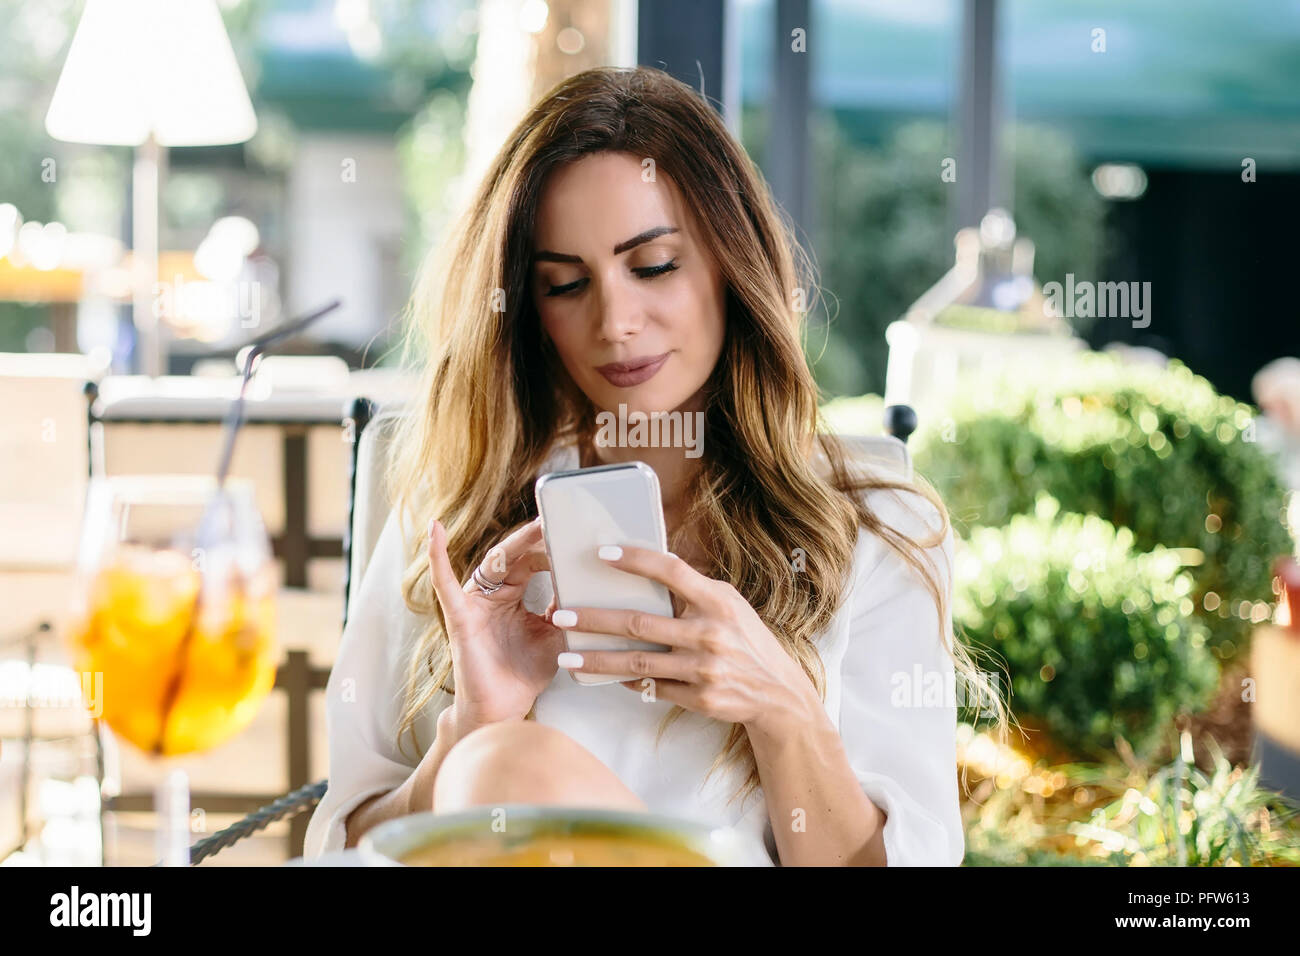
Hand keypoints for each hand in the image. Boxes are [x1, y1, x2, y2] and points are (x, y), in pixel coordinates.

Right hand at [426, 516, 563, 726]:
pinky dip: (437, 556)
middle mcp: (493, 594)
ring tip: (537, 524)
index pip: (533, 561)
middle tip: (563, 521)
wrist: (502, 709)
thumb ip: (565, 608)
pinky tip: (435, 530)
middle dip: (539, 539)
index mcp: (514, 595)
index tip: (574, 532)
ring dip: (515, 542)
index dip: (551, 547)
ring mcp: (474, 602)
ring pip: (493, 562)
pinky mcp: (459, 615)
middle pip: (516, 556)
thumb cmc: (523, 674)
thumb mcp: (555, 635)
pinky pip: (444, 582)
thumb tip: (583, 583)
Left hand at [552, 545, 813, 733]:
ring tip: (567, 654)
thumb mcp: (729, 606)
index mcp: (717, 601)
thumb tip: (655, 564)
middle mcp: (710, 633)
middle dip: (594, 619)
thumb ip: (694, 591)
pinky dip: (626, 681)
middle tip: (561, 614)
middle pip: (639, 623)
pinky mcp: (698, 698)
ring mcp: (704, 668)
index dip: (638, 560)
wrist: (777, 694)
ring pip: (637, 662)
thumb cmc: (746, 640)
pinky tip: (604, 674)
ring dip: (597, 658)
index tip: (604, 554)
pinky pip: (651, 688)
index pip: (673, 572)